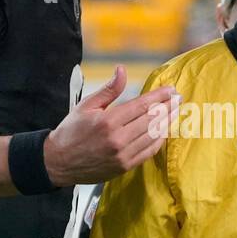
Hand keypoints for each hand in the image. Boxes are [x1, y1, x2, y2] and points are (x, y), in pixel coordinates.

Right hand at [43, 65, 176, 186]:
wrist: (58, 162)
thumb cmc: (71, 131)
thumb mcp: (86, 106)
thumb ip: (108, 90)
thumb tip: (122, 71)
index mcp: (108, 120)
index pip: (141, 105)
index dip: (159, 96)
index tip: (171, 89)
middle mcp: (118, 138)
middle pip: (152, 120)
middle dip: (168, 107)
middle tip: (178, 99)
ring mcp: (123, 154)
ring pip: (153, 136)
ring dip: (167, 122)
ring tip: (175, 112)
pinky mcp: (124, 166)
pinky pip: (149, 152)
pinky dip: (159, 140)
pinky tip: (164, 131)